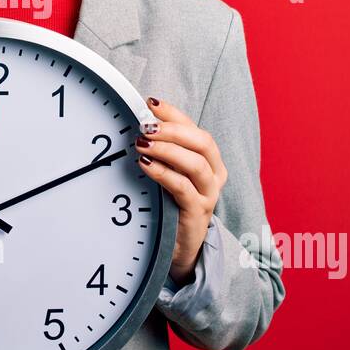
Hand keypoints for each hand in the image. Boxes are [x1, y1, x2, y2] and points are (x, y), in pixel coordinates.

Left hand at [135, 96, 228, 285]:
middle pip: (202, 142)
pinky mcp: (196, 213)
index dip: (174, 114)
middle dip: (173, 129)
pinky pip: (183, 188)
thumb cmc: (170, 203)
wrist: (179, 246)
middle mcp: (214, 175)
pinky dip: (164, 173)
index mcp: (209, 160)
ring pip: (196, 164)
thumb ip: (160, 151)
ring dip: (168, 149)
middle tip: (145, 125)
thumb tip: (135, 124)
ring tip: (142, 143)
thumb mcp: (167, 173)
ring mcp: (208, 195)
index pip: (194, 128)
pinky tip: (145, 164)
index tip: (150, 103)